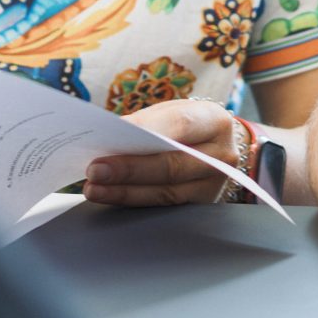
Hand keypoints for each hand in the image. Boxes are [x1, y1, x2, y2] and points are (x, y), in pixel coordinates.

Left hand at [85, 100, 244, 206]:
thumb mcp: (172, 113)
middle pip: (172, 165)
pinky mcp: (202, 205)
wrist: (216, 146)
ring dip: (125, 191)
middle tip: (95, 169)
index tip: (111, 134)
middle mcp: (222, 155)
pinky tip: (111, 196)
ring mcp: (215, 184)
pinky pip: (163, 205)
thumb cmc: (187, 126)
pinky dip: (133, 199)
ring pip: (166, 192)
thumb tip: (108, 137)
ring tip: (94, 188)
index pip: (180, 125)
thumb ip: (146, 123)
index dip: (145, 130)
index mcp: (215, 122)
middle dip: (129, 169)